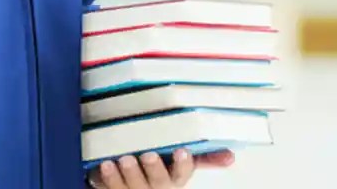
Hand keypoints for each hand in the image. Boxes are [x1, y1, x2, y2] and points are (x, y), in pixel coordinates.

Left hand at [89, 148, 235, 188]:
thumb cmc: (159, 174)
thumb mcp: (178, 166)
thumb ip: (203, 158)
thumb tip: (231, 157)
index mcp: (176, 181)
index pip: (184, 173)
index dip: (184, 164)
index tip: (182, 151)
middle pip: (160, 183)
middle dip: (155, 170)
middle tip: (148, 154)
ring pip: (134, 188)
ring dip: (129, 174)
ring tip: (124, 159)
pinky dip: (108, 178)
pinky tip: (105, 165)